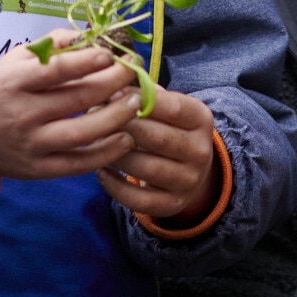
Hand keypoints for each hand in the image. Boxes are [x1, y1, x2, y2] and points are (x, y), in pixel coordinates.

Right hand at [0, 34, 137, 186]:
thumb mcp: (14, 60)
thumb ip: (52, 45)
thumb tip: (92, 35)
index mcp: (14, 82)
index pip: (56, 70)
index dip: (88, 61)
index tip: (113, 54)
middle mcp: (22, 114)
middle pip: (76, 99)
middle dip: (113, 83)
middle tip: (135, 72)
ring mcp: (31, 145)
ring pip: (81, 134)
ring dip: (116, 118)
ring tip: (136, 102)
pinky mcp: (38, 169)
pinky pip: (77, 164)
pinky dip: (105, 153)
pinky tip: (125, 138)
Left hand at [99, 88, 219, 223]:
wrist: (190, 170)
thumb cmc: (168, 128)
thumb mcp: (167, 108)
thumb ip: (143, 96)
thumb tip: (111, 91)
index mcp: (201, 119)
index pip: (173, 107)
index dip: (139, 100)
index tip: (112, 95)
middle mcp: (200, 151)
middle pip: (157, 138)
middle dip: (122, 127)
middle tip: (96, 120)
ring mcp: (189, 181)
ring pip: (146, 169)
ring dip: (115, 155)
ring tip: (97, 144)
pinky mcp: (173, 205)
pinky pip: (140, 200)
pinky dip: (115, 187)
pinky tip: (102, 172)